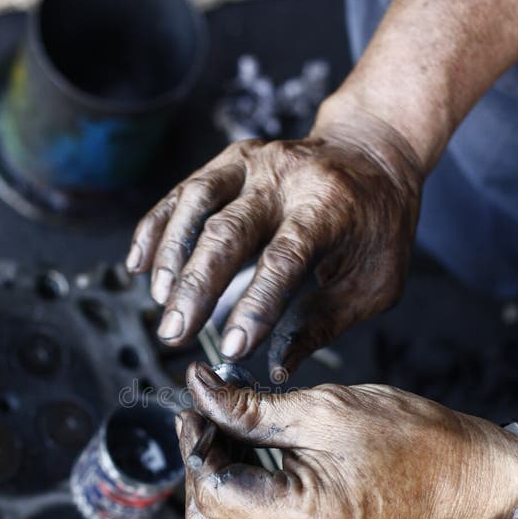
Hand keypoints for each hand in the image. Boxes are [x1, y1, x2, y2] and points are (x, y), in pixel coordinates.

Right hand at [127, 105, 423, 375]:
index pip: (284, 258)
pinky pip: (182, 192)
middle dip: (196, 288)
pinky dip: (156, 227)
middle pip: (228, 230)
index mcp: (329, 207)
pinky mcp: (229, 161)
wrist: (373, 152)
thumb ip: (325, 324)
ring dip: (170, 256)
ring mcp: (253, 162)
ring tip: (160, 301)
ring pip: (196, 203)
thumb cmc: (378, 226)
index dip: (254, 304)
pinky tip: (139, 265)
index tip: (233, 348)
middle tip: (175, 334)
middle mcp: (286, 178)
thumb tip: (277, 367)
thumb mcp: (375, 282)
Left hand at [176, 363, 517, 518]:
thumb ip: (248, 408)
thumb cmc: (407, 440)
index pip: (213, 492)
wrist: (458, 478)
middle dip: (198, 467)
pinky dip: (241, 505)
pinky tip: (253, 469)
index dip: (194, 446)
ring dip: (216, 486)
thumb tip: (199, 390)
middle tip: (208, 422)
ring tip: (232, 441)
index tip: (197, 411)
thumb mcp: (321, 410)